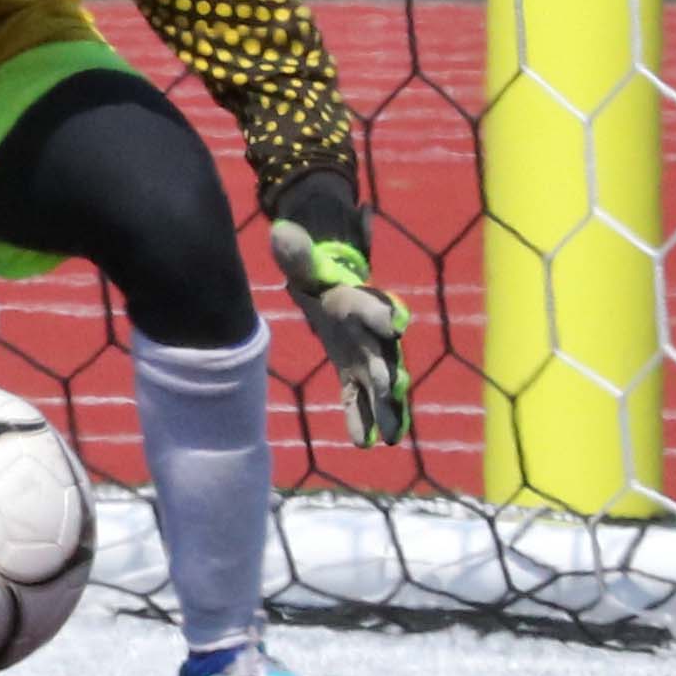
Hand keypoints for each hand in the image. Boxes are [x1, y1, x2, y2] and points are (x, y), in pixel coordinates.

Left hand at [271, 219, 412, 444]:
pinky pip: (362, 398)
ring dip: (388, 408)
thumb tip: (280, 231)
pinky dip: (364, 419)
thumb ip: (295, 253)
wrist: (329, 291)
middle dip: (389, 370)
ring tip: (393, 434)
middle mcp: (371, 333)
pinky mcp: (357, 374)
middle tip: (393, 387)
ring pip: (382, 384)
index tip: (395, 325)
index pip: (374, 307)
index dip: (383, 314)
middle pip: (384, 353)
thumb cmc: (317, 277)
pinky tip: (367, 443)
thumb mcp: (304, 265)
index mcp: (359, 302)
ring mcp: (367, 356)